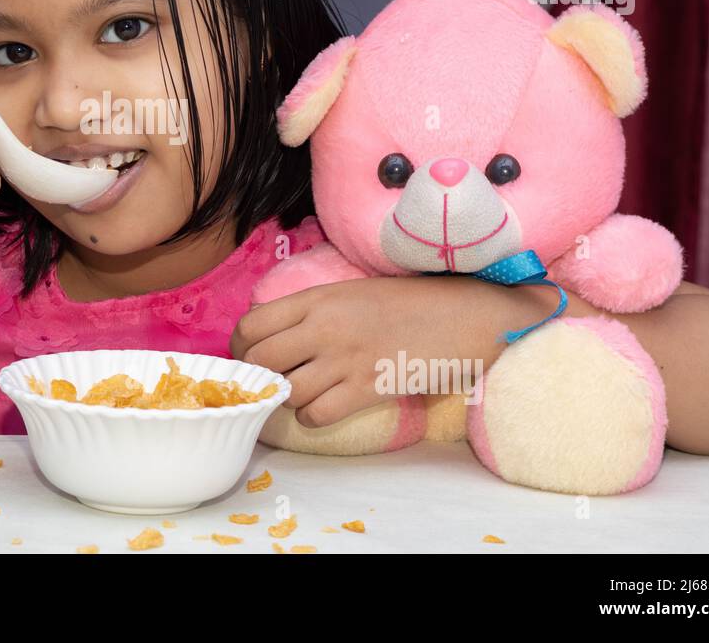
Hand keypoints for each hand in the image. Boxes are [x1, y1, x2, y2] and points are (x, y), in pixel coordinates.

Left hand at [231, 275, 528, 427]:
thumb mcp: (352, 290)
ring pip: (285, 393)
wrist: (466, 314)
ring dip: (287, 399)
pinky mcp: (368, 388)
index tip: (252, 355)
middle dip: (257, 376)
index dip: (242, 347)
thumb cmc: (410, 301)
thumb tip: (272, 334)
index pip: (250, 326)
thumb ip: (312, 310)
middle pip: (258, 361)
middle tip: (271, 380)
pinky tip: (326, 406)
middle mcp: (324, 327)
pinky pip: (317, 415)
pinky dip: (314, 417)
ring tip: (302, 393)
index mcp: (316, 298)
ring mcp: (345, 359)